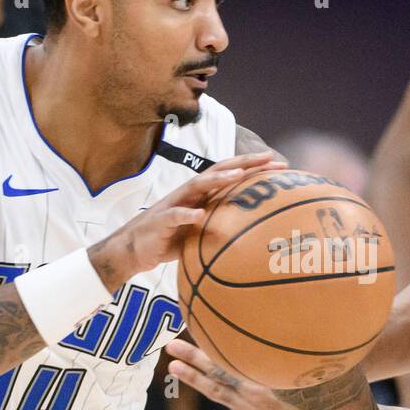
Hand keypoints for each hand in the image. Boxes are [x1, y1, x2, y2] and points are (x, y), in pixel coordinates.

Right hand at [103, 151, 284, 278]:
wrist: (131, 250)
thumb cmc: (167, 240)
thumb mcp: (198, 232)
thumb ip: (219, 226)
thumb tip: (249, 232)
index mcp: (199, 195)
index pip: (229, 175)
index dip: (253, 168)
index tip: (279, 164)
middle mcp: (188, 194)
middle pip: (218, 172)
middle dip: (244, 164)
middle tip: (270, 159)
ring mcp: (173, 205)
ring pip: (197, 187)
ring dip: (218, 180)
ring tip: (238, 176)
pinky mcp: (160, 221)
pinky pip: (174, 216)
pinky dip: (187, 215)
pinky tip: (200, 215)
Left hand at [164, 338, 316, 409]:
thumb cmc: (330, 395)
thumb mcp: (318, 366)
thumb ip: (304, 349)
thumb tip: (313, 328)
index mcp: (268, 370)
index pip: (237, 350)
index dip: (218, 339)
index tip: (201, 323)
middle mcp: (254, 386)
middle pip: (218, 367)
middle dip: (194, 354)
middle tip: (171, 344)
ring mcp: (249, 409)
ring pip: (215, 391)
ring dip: (193, 379)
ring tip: (173, 367)